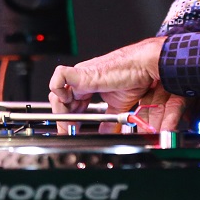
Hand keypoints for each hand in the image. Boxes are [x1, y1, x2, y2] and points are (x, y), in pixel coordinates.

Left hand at [49, 37, 184, 132]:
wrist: (143, 66)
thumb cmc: (134, 77)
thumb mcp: (118, 107)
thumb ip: (110, 120)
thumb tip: (106, 133)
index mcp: (88, 85)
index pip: (69, 104)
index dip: (68, 119)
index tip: (71, 132)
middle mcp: (82, 80)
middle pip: (59, 100)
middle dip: (62, 118)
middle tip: (69, 131)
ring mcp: (81, 76)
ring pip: (56, 93)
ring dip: (62, 111)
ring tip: (72, 122)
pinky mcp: (83, 74)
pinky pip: (59, 77)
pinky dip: (59, 90)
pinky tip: (71, 102)